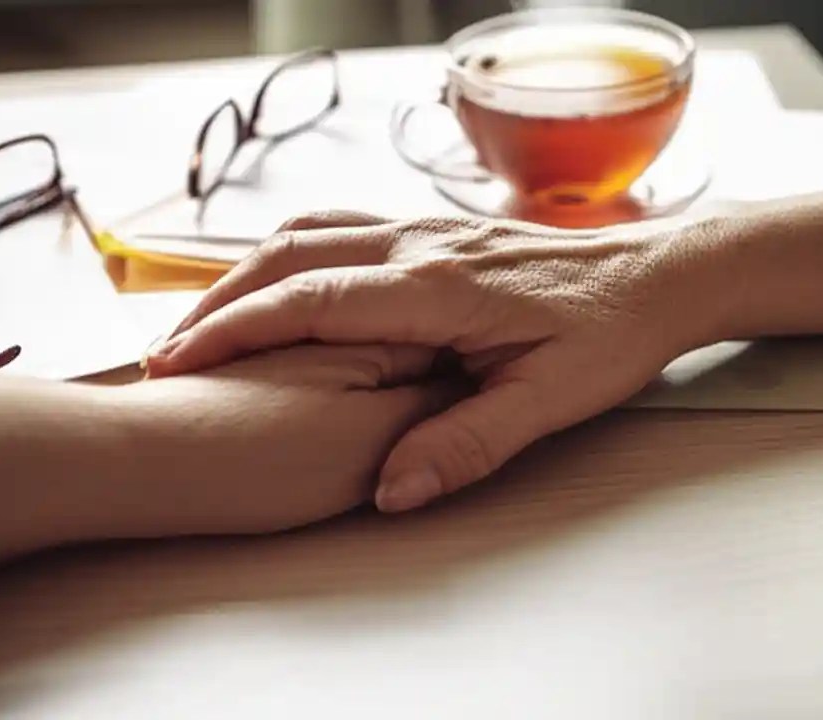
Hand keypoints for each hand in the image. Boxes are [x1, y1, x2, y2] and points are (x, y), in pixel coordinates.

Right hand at [144, 212, 737, 511]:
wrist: (657, 273)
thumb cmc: (609, 332)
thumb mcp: (551, 401)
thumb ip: (470, 444)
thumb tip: (393, 490)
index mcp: (436, 288)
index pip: (308, 302)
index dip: (234, 332)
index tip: (177, 362)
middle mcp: (418, 246)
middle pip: (288, 257)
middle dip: (217, 304)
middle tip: (165, 354)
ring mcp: (423, 230)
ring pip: (307, 232)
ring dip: (246, 274)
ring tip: (200, 323)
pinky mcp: (432, 232)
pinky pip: (337, 227)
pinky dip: (287, 254)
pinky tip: (274, 284)